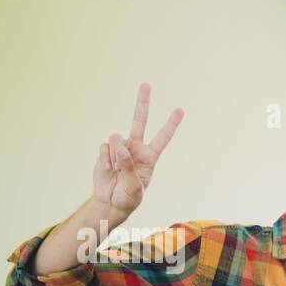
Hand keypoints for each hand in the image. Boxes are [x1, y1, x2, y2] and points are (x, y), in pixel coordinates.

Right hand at [91, 83, 183, 218]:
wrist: (110, 202)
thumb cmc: (128, 197)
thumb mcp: (134, 186)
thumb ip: (128, 167)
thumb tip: (122, 148)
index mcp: (150, 156)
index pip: (163, 137)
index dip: (171, 124)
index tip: (180, 110)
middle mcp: (136, 148)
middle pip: (139, 121)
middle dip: (142, 102)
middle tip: (146, 84)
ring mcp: (120, 147)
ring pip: (117, 137)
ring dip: (115, 154)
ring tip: (116, 169)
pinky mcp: (106, 150)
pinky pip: (105, 147)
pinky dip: (105, 159)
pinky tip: (107, 169)